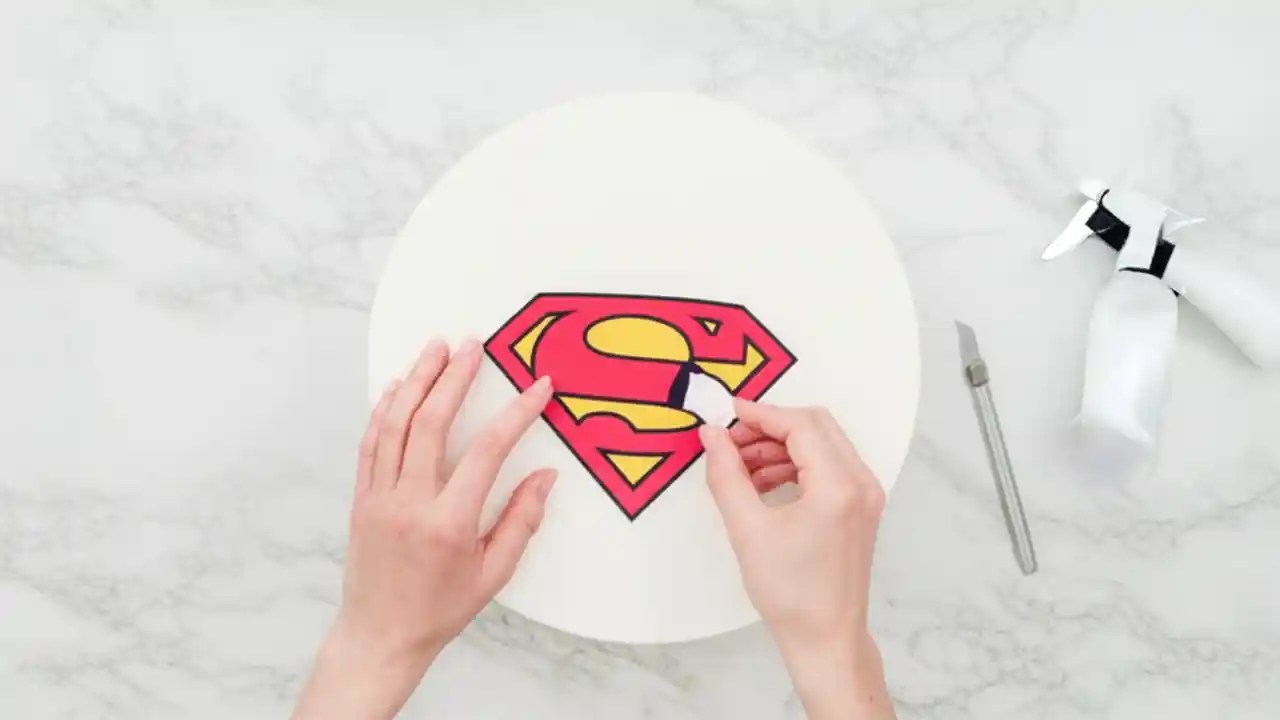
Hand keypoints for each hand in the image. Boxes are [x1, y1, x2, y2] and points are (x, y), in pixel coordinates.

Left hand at [294, 340, 556, 719]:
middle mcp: (410, 503)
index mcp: (450, 524)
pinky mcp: (361, 498)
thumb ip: (521, 521)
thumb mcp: (493, 574)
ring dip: (416, 380)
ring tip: (435, 348)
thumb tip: (545, 476)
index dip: (517, 413)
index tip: (538, 387)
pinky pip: (371, 443)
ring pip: (395, 424)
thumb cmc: (440, 610)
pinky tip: (398, 386)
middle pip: (432, 423)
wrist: (379, 636)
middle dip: (454, 377)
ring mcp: (380, 498)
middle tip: (473, 345)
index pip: (488, 452)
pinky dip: (384, 409)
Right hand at [700, 400, 894, 719]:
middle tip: (730, 441)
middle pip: (816, 426)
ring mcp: (865, 496)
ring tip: (740, 468)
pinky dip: (794, 465)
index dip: (760, 414)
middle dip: (769, 427)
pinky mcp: (860, 509)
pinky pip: (827, 467)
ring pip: (821, 445)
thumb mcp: (747, 530)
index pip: (800, 426)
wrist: (825, 639)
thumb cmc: (791, 594)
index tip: (725, 416)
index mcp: (839, 486)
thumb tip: (712, 436)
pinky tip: (762, 483)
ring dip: (780, 447)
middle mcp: (861, 484)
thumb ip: (727, 475)